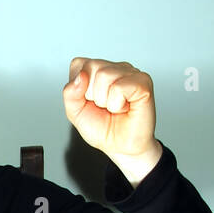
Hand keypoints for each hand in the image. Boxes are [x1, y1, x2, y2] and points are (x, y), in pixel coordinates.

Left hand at [63, 57, 161, 179]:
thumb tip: (82, 76)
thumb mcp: (75, 112)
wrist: (121, 148)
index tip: (90, 102)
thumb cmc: (102, 129)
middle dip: (93, 95)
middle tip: (105, 107)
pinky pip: (119, 87)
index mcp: (98, 70)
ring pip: (105, 75)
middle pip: (92, 67)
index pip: (78, 64)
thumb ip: (70, 93)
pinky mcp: (143, 82)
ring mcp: (130, 72)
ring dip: (105, 101)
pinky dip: (117, 104)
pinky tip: (125, 108)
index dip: (78, 88)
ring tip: (115, 108)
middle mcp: (115, 67)